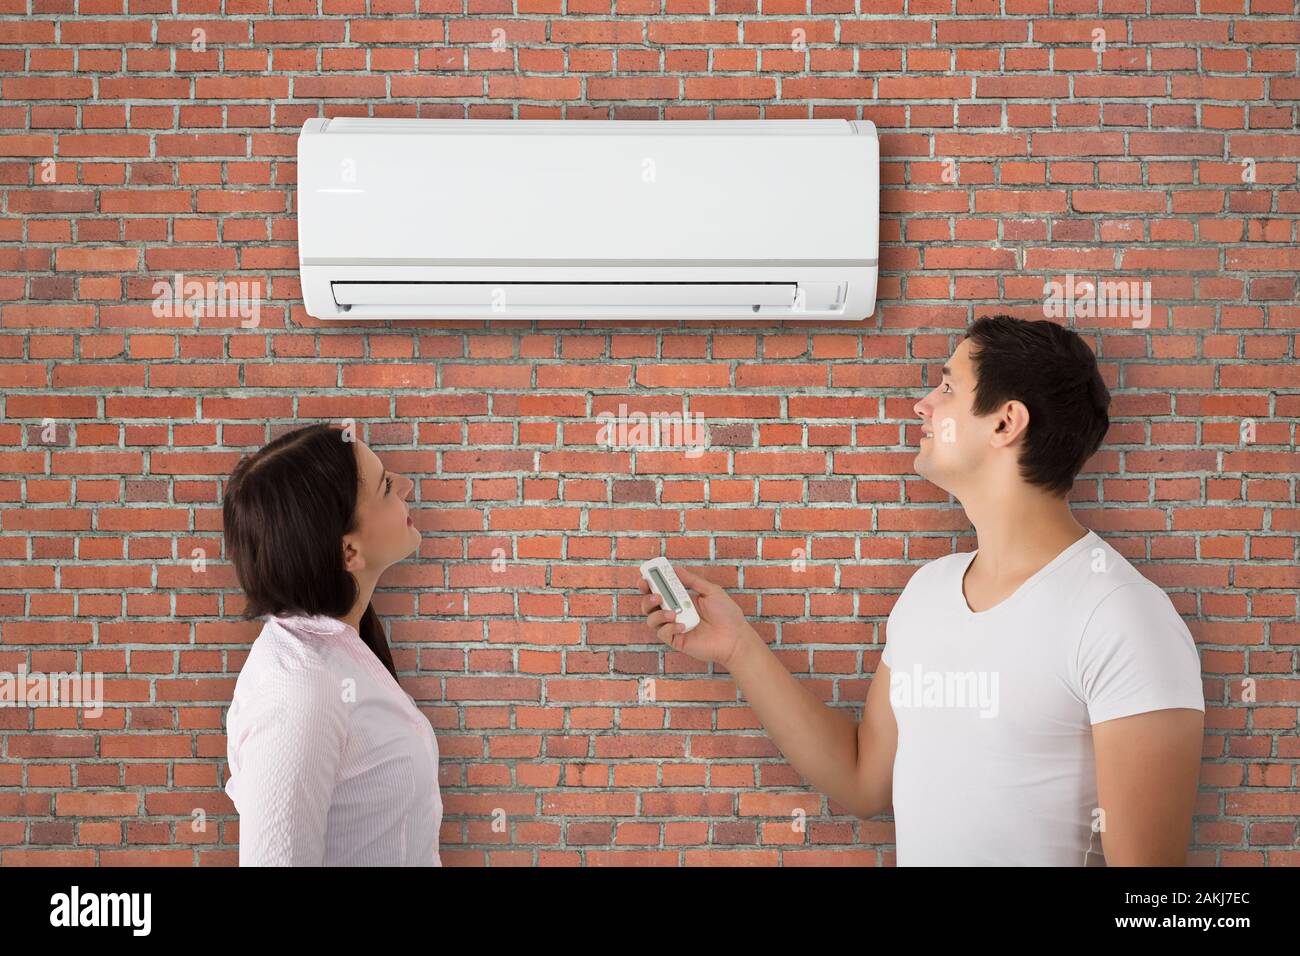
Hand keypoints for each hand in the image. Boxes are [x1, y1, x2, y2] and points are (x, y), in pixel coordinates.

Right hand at [638, 565, 755, 669]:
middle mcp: (675, 613)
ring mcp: (674, 627)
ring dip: (658, 614)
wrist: (735, 637)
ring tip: (672, 613)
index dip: (649, 585)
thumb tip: (675, 569)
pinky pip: (663, 634)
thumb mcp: (710, 591)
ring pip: (652, 620)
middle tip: (656, 596)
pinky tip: (682, 626)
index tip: (645, 578)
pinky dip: (669, 628)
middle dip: (647, 599)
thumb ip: (692, 581)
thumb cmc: (726, 614)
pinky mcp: (677, 641)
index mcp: (681, 600)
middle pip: (649, 606)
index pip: (659, 591)